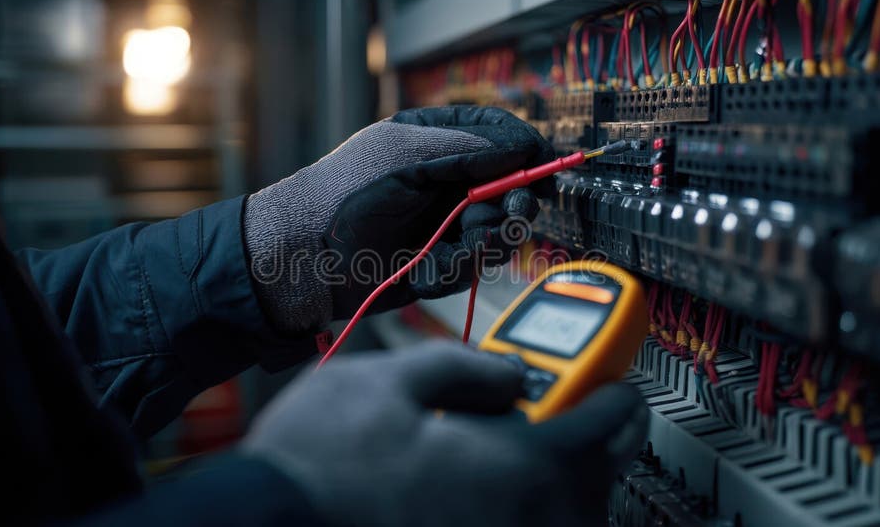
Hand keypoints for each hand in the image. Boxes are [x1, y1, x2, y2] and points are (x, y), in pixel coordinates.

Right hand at [241, 343, 648, 526]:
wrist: (265, 526)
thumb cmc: (319, 463)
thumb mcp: (389, 380)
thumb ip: (465, 368)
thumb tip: (510, 375)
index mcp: (519, 466)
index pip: (605, 424)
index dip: (614, 391)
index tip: (614, 382)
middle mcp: (526, 524)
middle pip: (601, 479)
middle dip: (601, 438)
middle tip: (585, 409)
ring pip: (572, 519)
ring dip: (571, 483)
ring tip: (534, 448)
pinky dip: (535, 514)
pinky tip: (499, 493)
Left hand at [244, 107, 552, 333]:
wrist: (304, 258)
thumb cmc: (342, 194)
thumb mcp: (406, 156)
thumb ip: (469, 148)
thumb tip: (525, 146)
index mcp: (435, 141)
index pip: (498, 136)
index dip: (527, 150)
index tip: (544, 168)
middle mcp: (446, 181)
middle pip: (510, 186)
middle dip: (515, 201)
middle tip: (513, 213)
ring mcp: (445, 222)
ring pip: (499, 229)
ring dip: (485, 240)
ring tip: (457, 246)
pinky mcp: (441, 262)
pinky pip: (474, 265)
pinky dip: (456, 268)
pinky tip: (426, 269)